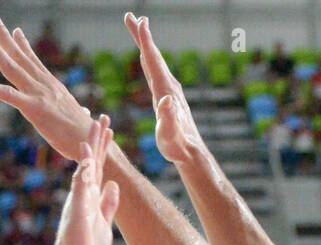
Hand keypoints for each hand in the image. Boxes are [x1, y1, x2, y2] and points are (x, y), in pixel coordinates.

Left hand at [0, 16, 96, 160]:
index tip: (15, 31)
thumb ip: (76, 112)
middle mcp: (44, 85)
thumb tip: (84, 113)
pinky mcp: (32, 108)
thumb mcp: (79, 117)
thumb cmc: (87, 134)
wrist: (92, 140)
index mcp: (53, 87)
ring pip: (10, 67)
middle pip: (20, 57)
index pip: (35, 62)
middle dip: (5, 38)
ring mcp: (38, 94)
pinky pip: (6, 95)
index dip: (23, 45)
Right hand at [51, 115, 119, 244]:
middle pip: (91, 161)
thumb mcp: (103, 222)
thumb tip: (113, 185)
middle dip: (97, 138)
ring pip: (84, 167)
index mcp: (90, 196)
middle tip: (102, 116)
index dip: (103, 148)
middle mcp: (83, 194)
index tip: (108, 129)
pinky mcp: (77, 209)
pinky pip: (80, 185)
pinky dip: (83, 169)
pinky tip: (86, 154)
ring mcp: (79, 200)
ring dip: (90, 146)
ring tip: (94, 125)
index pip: (97, 167)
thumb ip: (108, 203)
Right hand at [125, 13, 205, 165]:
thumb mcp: (169, 133)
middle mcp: (168, 85)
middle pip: (152, 55)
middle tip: (131, 16)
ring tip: (138, 30)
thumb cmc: (176, 145)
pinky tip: (146, 59)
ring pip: (154, 62)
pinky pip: (156, 72)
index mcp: (165, 89)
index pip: (152, 60)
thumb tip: (166, 100)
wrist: (189, 152)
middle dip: (141, 35)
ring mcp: (169, 90)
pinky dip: (149, 60)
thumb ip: (168, 117)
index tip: (139, 21)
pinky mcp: (168, 96)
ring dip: (145, 45)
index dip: (145, 40)